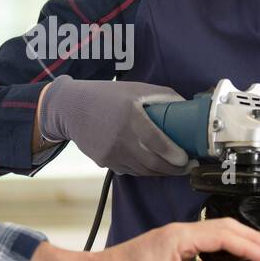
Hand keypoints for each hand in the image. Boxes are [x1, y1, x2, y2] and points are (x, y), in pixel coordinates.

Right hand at [37, 75, 190, 175]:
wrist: (71, 108)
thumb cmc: (107, 95)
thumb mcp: (136, 88)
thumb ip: (163, 96)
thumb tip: (188, 105)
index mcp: (130, 115)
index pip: (156, 141)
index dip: (173, 153)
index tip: (186, 158)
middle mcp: (120, 137)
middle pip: (152, 162)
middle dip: (173, 169)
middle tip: (188, 166)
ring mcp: (111, 152)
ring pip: (142, 170)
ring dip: (161, 172)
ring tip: (174, 167)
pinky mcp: (104, 161)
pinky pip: (130, 170)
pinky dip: (144, 171)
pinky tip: (154, 165)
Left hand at [88, 219, 259, 260]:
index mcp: (180, 237)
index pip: (226, 236)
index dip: (252, 247)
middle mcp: (179, 233)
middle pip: (226, 228)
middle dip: (254, 240)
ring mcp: (175, 239)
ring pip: (218, 232)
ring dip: (242, 241)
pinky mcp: (172, 247)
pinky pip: (207, 241)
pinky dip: (227, 247)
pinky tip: (233, 259)